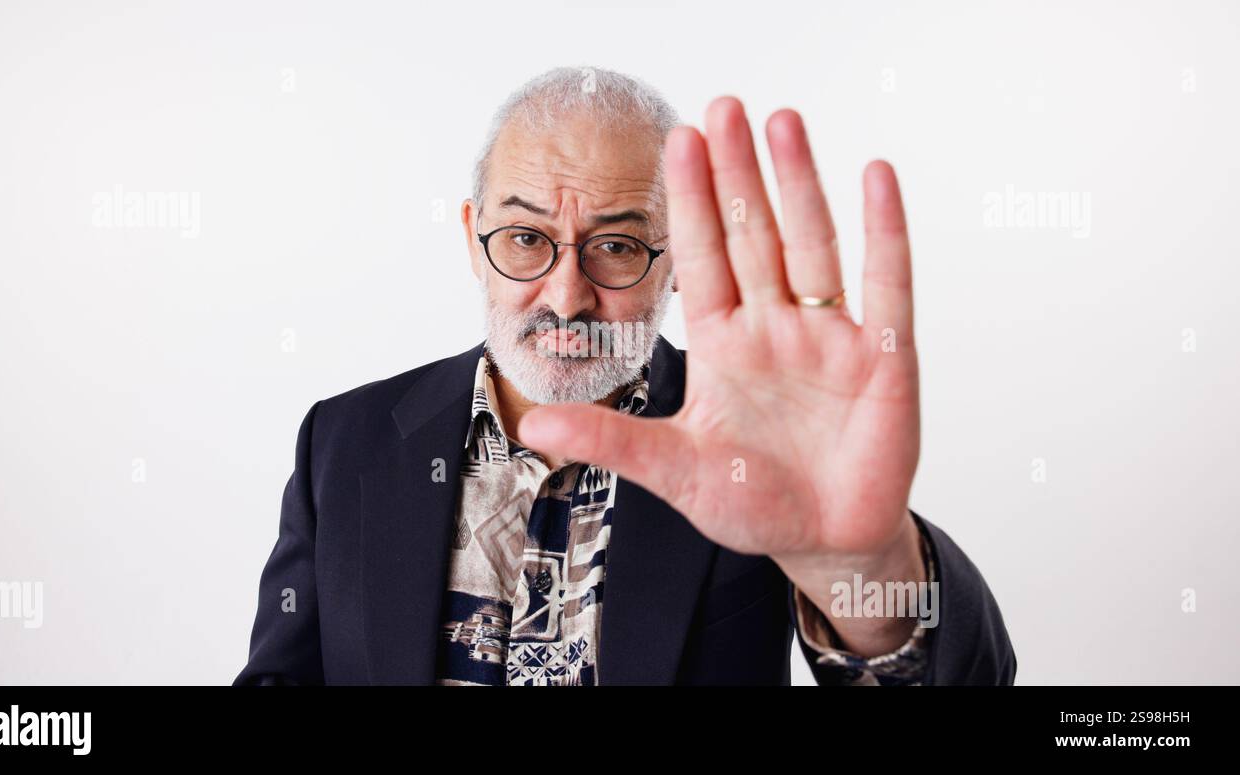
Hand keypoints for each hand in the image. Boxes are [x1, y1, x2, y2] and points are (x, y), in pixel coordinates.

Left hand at [519, 97, 921, 601]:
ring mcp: (830, 336)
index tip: (678, 139)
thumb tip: (533, 423)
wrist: (823, 540)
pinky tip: (875, 176)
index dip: (689, 200)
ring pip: (813, 244)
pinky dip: (884, 231)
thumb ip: (612, 440)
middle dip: (737, 174)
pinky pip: (886, 284)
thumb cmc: (750, 502)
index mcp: (723, 344)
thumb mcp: (674, 469)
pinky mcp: (883, 358)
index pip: (702, 257)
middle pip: (753, 235)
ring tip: (783, 122)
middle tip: (724, 107)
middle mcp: (774, 327)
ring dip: (799, 185)